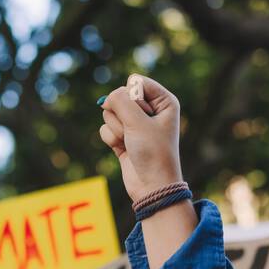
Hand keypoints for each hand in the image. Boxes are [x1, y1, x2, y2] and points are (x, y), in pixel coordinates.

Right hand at [98, 74, 182, 202]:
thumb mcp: (137, 122)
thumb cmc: (153, 153)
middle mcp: (150, 109)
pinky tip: (123, 150)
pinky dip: (111, 139)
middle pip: (120, 96)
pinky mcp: (123, 136)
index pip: (135, 81)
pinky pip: (106, 127)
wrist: (152, 186)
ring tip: (131, 142)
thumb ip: (119, 101)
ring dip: (117, 129)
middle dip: (123, 115)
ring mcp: (135, 123)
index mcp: (163, 101)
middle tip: (136, 132)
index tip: (144, 116)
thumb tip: (105, 99)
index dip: (133, 97)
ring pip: (110, 112)